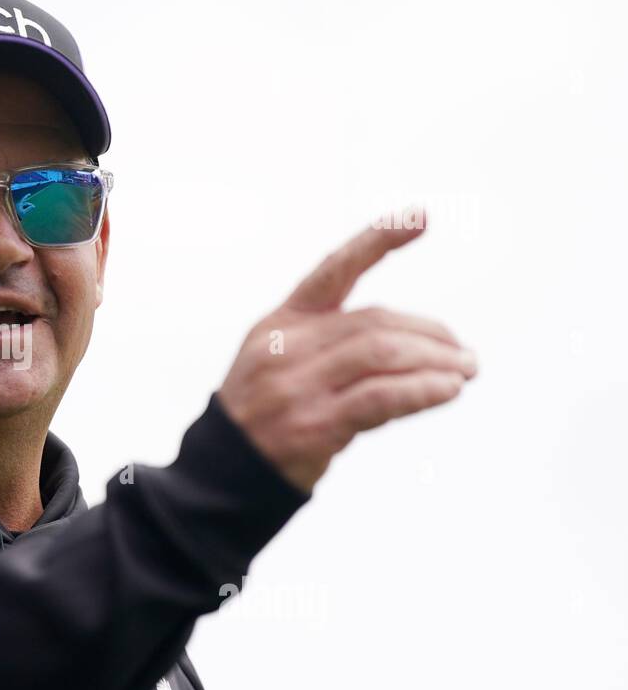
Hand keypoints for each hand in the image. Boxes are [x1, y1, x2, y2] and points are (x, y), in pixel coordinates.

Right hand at [216, 207, 477, 493]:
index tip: (422, 216)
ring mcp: (296, 386)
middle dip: (430, 334)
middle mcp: (285, 346)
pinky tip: (447, 390)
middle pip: (375, 323)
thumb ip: (331, 342)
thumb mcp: (279, 359)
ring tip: (465, 371)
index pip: (335, 269)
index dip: (379, 240)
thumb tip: (415, 344)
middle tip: (463, 351)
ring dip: (435, 362)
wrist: (224, 472)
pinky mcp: (312, 425)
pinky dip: (423, 391)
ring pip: (383, 355)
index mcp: (280, 321)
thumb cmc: (264, 413)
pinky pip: (381, 398)